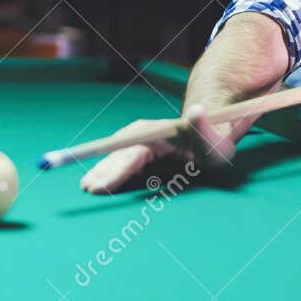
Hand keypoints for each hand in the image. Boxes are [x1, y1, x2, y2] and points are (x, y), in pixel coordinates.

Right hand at [79, 105, 236, 194]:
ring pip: (115, 157)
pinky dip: (107, 170)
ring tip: (86, 186)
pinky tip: (98, 181)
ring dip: (100, 171)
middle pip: (118, 156)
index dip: (114, 171)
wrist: (211, 134)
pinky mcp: (138, 147)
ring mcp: (138, 140)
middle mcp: (142, 134)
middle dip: (101, 173)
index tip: (99, 186)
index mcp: (155, 134)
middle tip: (87, 190)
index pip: (130, 154)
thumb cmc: (213, 143)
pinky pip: (119, 159)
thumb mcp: (213, 141)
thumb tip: (197, 110)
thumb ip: (203, 130)